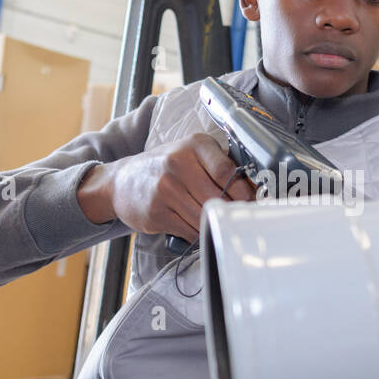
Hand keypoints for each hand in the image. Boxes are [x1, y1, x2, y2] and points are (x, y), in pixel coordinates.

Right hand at [79, 133, 257, 241]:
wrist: (122, 181)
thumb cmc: (166, 168)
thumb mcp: (191, 154)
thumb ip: (220, 166)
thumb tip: (255, 190)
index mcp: (195, 145)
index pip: (228, 171)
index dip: (244, 192)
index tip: (253, 203)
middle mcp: (178, 163)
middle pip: (218, 197)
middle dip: (231, 211)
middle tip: (236, 217)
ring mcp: (165, 188)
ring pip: (206, 217)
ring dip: (213, 224)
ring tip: (213, 221)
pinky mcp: (157, 212)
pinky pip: (191, 231)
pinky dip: (198, 234)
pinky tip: (195, 226)